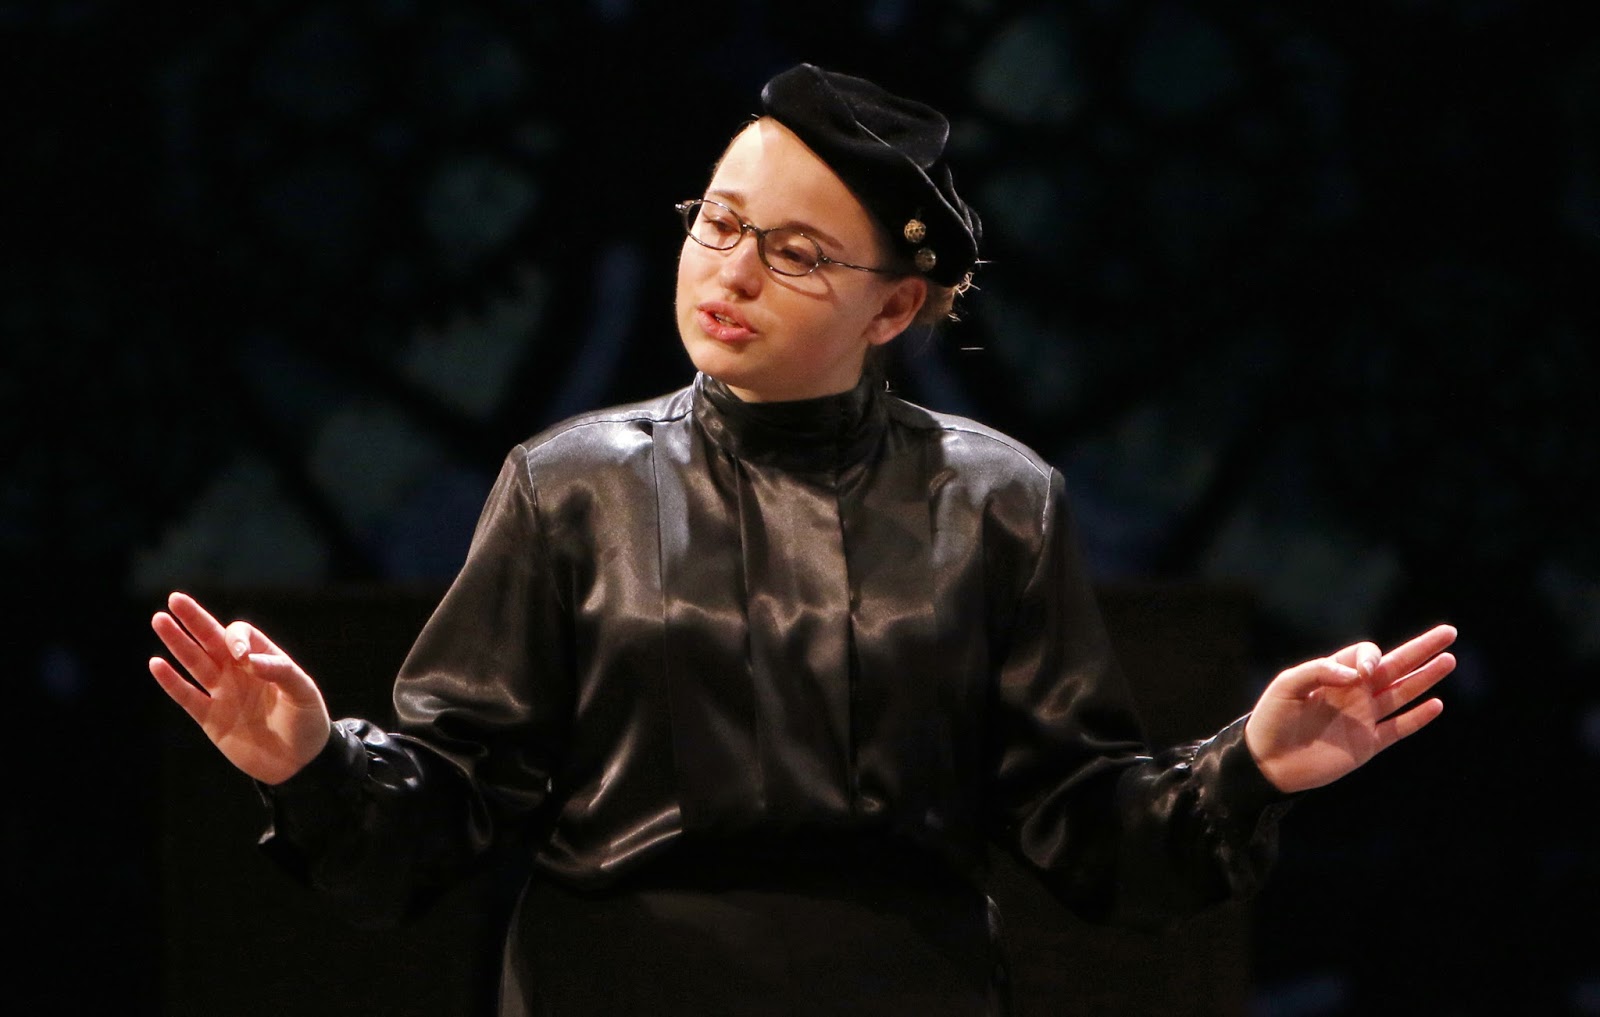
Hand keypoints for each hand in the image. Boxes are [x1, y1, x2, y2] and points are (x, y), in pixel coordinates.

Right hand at [149, 591, 331, 784]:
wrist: (300, 764)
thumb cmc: (308, 723)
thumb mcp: (303, 693)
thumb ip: (279, 671)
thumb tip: (247, 660)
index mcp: (264, 660)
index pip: (241, 636)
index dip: (235, 638)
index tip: (239, 656)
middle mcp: (240, 673)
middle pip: (211, 641)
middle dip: (194, 621)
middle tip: (174, 599)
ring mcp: (223, 694)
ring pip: (194, 663)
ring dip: (177, 643)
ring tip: (159, 620)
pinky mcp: (211, 719)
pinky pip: (187, 696)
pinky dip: (171, 682)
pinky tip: (156, 663)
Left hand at [1244, 624, 1456, 792]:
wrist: (1267, 762)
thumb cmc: (1272, 719)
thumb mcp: (1287, 686)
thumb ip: (1320, 671)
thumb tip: (1359, 674)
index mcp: (1334, 676)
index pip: (1367, 654)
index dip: (1372, 657)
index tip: (1364, 673)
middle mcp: (1354, 694)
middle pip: (1394, 666)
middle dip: (1421, 650)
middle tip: (1449, 633)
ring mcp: (1363, 718)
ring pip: (1402, 693)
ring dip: (1425, 678)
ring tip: (1449, 660)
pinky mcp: (1367, 745)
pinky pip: (1398, 729)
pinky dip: (1417, 718)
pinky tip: (1436, 704)